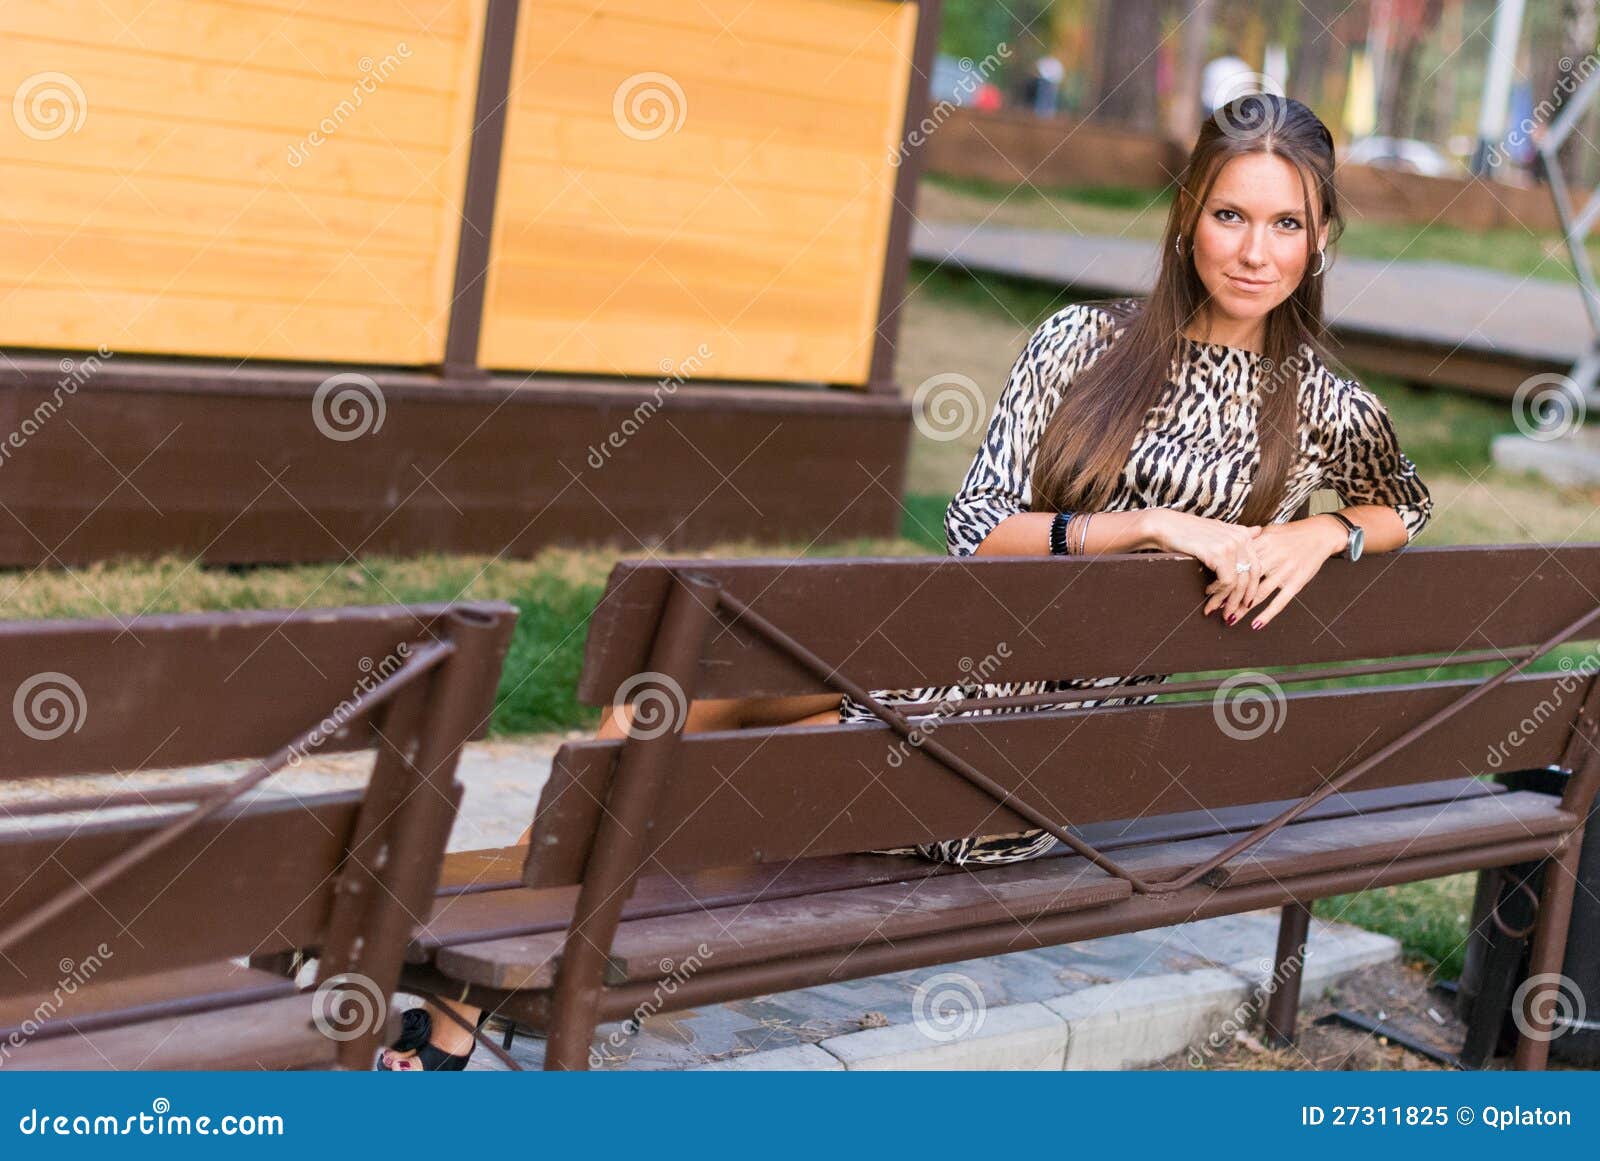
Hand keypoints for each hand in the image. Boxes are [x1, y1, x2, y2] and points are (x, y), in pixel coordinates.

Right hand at [1145, 509, 1267, 624]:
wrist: (1164, 526)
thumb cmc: (1185, 531)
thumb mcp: (1216, 530)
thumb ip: (1238, 533)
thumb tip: (1258, 531)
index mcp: (1242, 534)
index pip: (1256, 567)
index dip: (1250, 588)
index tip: (1243, 603)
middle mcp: (1240, 538)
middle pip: (1250, 576)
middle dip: (1242, 599)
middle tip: (1231, 613)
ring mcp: (1231, 545)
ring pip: (1238, 582)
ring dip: (1227, 601)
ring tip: (1217, 610)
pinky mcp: (1219, 553)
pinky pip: (1226, 581)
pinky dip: (1217, 593)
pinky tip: (1207, 594)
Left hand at [1199, 516, 1345, 628]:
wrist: (1320, 533)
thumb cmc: (1289, 534)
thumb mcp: (1267, 532)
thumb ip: (1248, 542)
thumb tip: (1223, 549)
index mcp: (1261, 543)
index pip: (1235, 561)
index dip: (1220, 575)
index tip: (1206, 587)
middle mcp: (1272, 557)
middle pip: (1243, 580)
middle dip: (1226, 596)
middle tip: (1211, 608)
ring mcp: (1285, 571)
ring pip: (1259, 594)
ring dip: (1242, 608)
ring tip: (1228, 618)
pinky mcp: (1297, 582)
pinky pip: (1280, 601)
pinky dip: (1267, 614)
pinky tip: (1255, 625)